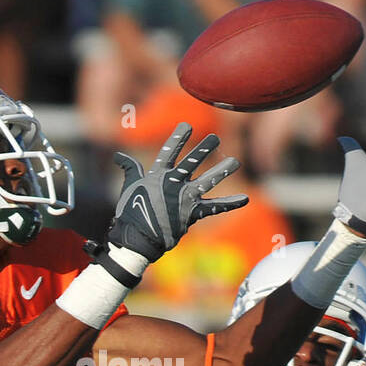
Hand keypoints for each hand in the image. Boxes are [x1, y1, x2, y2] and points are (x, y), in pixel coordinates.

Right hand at [106, 123, 246, 267]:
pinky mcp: (192, 214)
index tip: (187, 126)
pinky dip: (230, 203)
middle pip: (191, 162)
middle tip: (215, 137)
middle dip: (203, 148)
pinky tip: (245, 198)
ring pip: (207, 181)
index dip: (178, 138)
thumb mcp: (129, 187)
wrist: (138, 239)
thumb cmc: (131, 212)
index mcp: (157, 175)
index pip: (169, 151)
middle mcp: (173, 184)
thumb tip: (119, 156)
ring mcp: (184, 199)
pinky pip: (214, 208)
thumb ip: (130, 169)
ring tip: (236, 162)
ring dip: (222, 171)